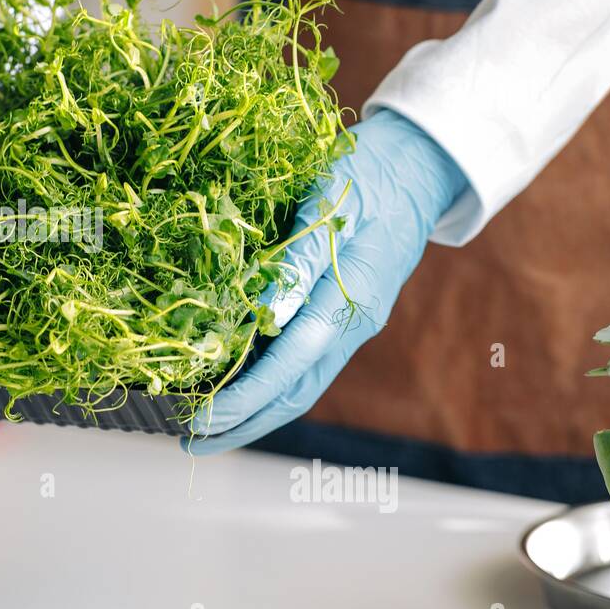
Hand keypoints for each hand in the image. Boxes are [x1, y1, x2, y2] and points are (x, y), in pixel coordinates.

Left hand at [183, 109, 467, 454]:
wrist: (417, 166)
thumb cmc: (368, 175)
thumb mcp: (329, 203)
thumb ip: (299, 261)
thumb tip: (265, 315)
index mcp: (350, 300)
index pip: (290, 366)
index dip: (245, 398)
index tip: (203, 419)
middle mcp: (352, 323)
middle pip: (297, 392)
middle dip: (245, 423)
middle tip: (193, 442)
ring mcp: (350, 323)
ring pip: (302, 383)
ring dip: (257, 411)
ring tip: (208, 429)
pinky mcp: (343, 314)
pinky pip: (305, 362)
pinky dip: (271, 382)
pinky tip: (238, 386)